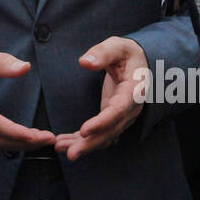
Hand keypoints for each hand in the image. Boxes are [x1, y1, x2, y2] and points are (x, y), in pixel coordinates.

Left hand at [55, 37, 145, 160]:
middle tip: (70, 153)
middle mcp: (130, 108)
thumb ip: (102, 53)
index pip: (119, 110)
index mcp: (134, 90)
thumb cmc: (127, 54)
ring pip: (105, 136)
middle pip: (111, 130)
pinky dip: (82, 140)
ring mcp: (122, 116)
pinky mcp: (112, 119)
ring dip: (84, 145)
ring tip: (61, 148)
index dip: (102, 122)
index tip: (84, 130)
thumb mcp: (117, 46)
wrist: (138, 64)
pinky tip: (64, 142)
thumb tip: (84, 62)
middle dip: (91, 143)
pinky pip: (99, 134)